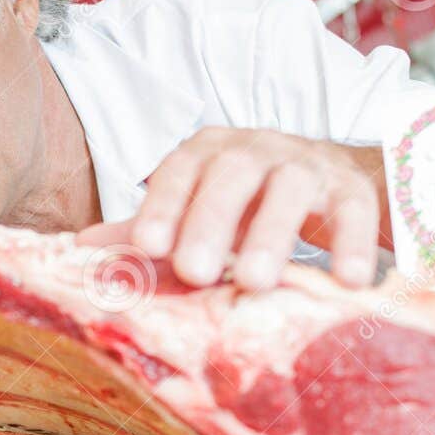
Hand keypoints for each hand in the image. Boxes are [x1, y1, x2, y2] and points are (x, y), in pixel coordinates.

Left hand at [79, 127, 384, 289]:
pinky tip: (349, 283)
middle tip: (196, 272)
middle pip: (232, 175)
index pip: (179, 171)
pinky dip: (354, 245)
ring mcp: (307, 167)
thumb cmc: (247, 201)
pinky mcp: (353, 191)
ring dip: (273, 235)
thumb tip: (78, 248)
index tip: (147, 247)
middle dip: (211, 221)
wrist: (335, 177)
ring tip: (257, 284)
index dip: (163, 206)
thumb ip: (146, 230)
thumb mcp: (197, 210)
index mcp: (207, 153)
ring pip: (290, 190)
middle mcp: (255, 151)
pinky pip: (356, 212)